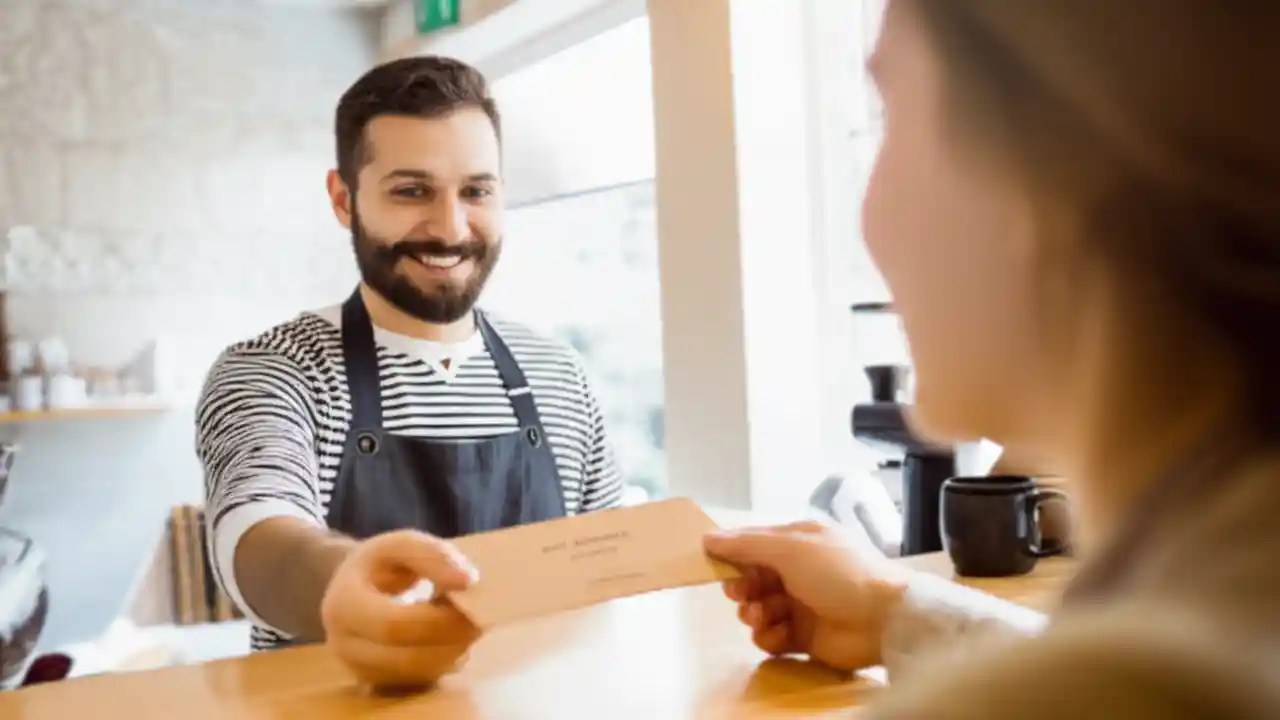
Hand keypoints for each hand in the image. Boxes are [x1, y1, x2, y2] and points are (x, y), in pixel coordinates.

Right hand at [321, 530, 480, 688]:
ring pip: (418, 674)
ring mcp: (362, 670)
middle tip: (479, 619)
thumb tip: (468, 580)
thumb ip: (432, 555)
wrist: (354, 590)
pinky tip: (452, 637)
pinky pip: (422, 681)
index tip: (469, 601)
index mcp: (343, 606)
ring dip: (452, 651)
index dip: (437, 618)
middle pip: (407, 657)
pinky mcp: (382, 683)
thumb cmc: (379, 564)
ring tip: (465, 623)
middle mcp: (345, 646)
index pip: (393, 625)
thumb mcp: (399, 545)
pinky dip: (446, 660)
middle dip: (451, 640)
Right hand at [704, 520, 908, 670]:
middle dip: (742, 587)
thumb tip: (708, 537)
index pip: (753, 544)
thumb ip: (747, 544)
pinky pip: (771, 636)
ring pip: (758, 609)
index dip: (732, 554)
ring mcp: (801, 605)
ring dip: (754, 613)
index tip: (714, 564)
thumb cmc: (838, 573)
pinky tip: (778, 634)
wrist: (883, 619)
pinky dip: (769, 636)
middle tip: (742, 594)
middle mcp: (798, 571)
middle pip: (752, 579)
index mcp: (798, 542)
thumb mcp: (791, 548)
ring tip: (763, 616)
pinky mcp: (804, 637)